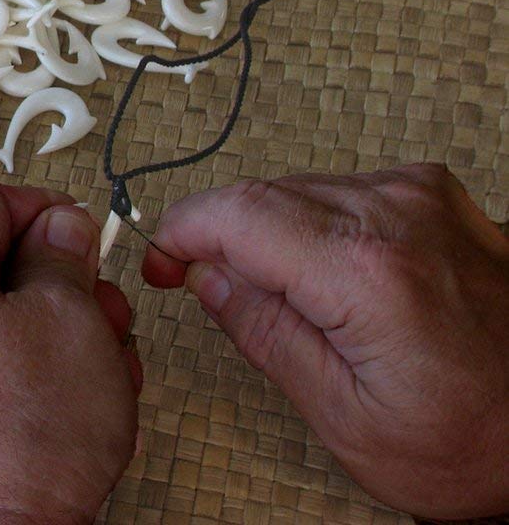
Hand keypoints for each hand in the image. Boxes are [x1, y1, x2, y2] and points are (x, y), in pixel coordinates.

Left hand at [0, 181, 140, 524]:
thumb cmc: (25, 444)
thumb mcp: (72, 319)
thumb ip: (62, 256)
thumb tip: (58, 228)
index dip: (43, 212)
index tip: (82, 236)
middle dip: (50, 280)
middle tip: (102, 310)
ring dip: (39, 326)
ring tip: (96, 365)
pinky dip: (7, 364)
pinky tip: (59, 396)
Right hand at [143, 163, 508, 519]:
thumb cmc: (475, 444)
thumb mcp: (344, 416)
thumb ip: (264, 334)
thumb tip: (206, 277)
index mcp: (368, 272)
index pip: (236, 214)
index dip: (179, 233)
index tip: (159, 263)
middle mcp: (397, 215)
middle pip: (262, 197)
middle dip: (219, 239)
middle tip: (197, 285)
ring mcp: (421, 197)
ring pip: (297, 190)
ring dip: (267, 234)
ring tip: (276, 298)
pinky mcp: (435, 196)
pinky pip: (340, 191)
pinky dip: (312, 225)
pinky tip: (323, 276)